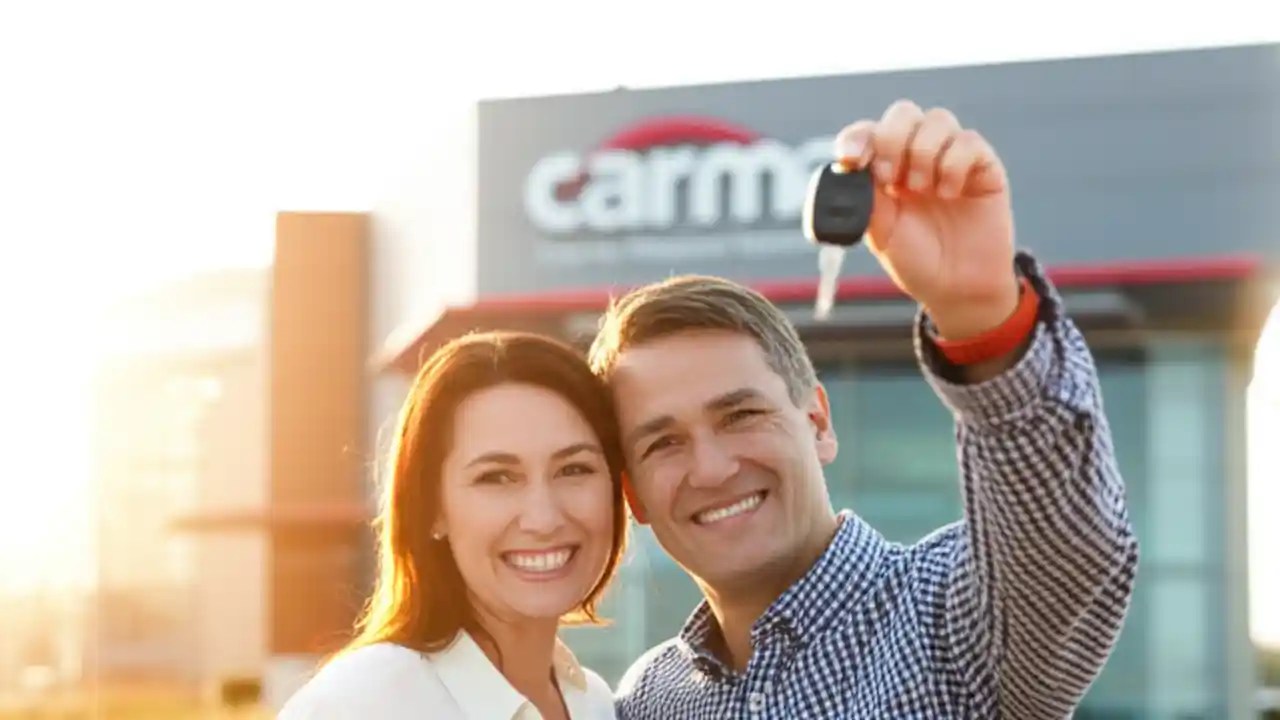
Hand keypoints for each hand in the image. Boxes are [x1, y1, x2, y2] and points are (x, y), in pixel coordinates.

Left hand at [835, 100, 1018, 339]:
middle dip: (892, 140)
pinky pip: (969, 141)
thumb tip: (851, 167)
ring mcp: (951, 158)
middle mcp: (917, 157)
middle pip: (903, 113)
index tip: (852, 160)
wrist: (957, 289)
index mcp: (885, 169)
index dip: (857, 138)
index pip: (868, 132)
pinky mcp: (983, 168)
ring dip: (924, 153)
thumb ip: (867, 198)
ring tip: (923, 191)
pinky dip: (954, 164)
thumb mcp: (880, 234)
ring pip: (937, 119)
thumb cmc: (916, 261)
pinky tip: (950, 194)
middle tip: (891, 179)